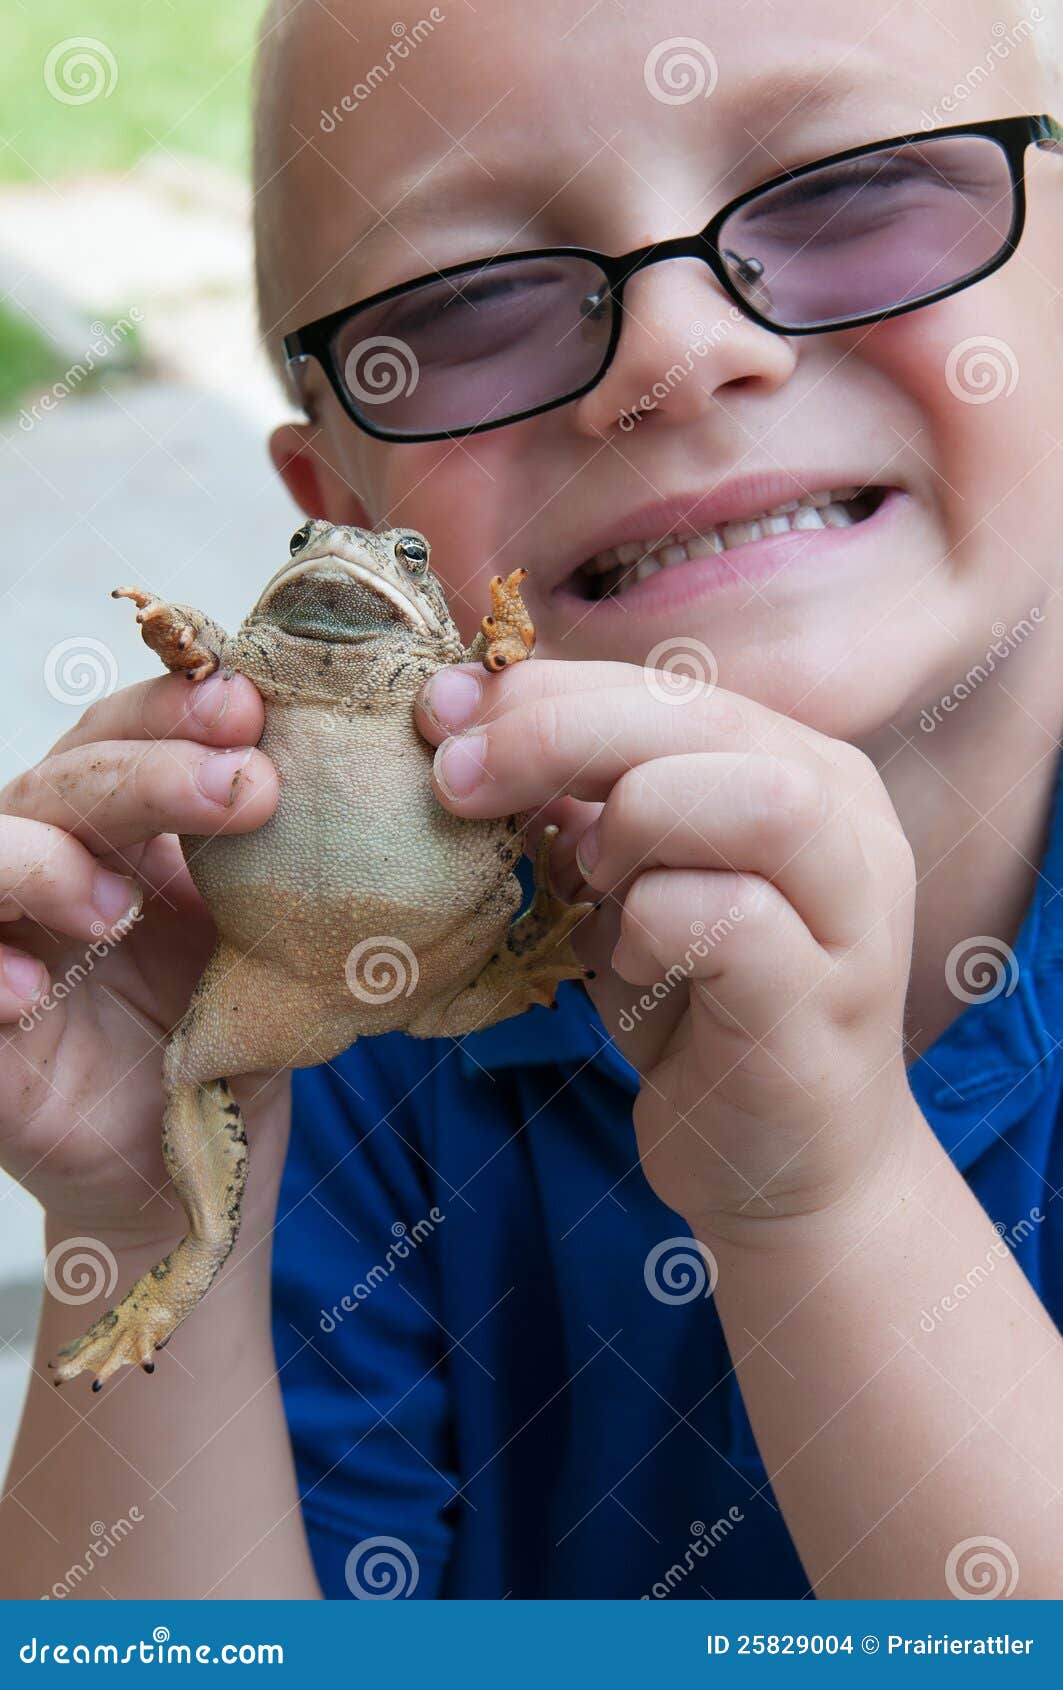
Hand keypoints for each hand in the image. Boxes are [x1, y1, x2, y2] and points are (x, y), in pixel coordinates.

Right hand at [0, 671, 282, 1244]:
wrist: (188, 1168)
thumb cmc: (227, 1037)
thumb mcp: (264, 938)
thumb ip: (276, 860)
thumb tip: (350, 765)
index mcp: (117, 832)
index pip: (118, 734)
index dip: (168, 708)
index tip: (249, 707)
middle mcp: (51, 870)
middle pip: (60, 782)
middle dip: (145, 772)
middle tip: (243, 788)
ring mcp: (8, 944)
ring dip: (46, 862)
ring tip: (119, 909)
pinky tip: (34, 990)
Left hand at [416, 658, 919, 1240]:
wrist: (784, 1171)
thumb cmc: (698, 1017)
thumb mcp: (626, 887)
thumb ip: (578, 800)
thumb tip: (459, 711)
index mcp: (802, 767)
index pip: (668, 685)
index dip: (546, 689)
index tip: (441, 715)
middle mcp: (848, 819)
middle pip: (706, 717)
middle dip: (558, 731)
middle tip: (457, 781)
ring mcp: (852, 909)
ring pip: (755, 798)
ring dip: (633, 823)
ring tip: (588, 885)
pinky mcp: (825, 997)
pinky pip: (732, 915)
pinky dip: (651, 925)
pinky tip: (630, 963)